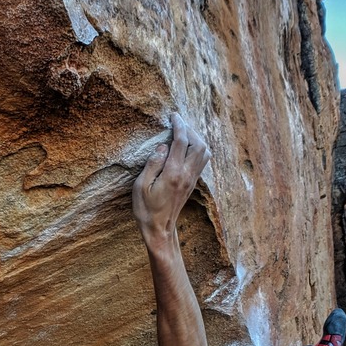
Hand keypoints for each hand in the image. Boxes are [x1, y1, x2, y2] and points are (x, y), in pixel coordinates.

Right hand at [132, 114, 208, 240]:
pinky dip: (198, 149)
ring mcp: (192, 179)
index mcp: (173, 173)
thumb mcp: (140, 186)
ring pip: (205, 152)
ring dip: (197, 139)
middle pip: (199, 144)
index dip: (179, 125)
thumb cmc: (146, 209)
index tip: (173, 116)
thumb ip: (152, 163)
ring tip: (183, 133)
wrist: (159, 229)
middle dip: (190, 129)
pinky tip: (187, 147)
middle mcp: (187, 174)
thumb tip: (163, 145)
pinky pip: (202, 161)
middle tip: (178, 123)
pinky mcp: (192, 183)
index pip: (181, 142)